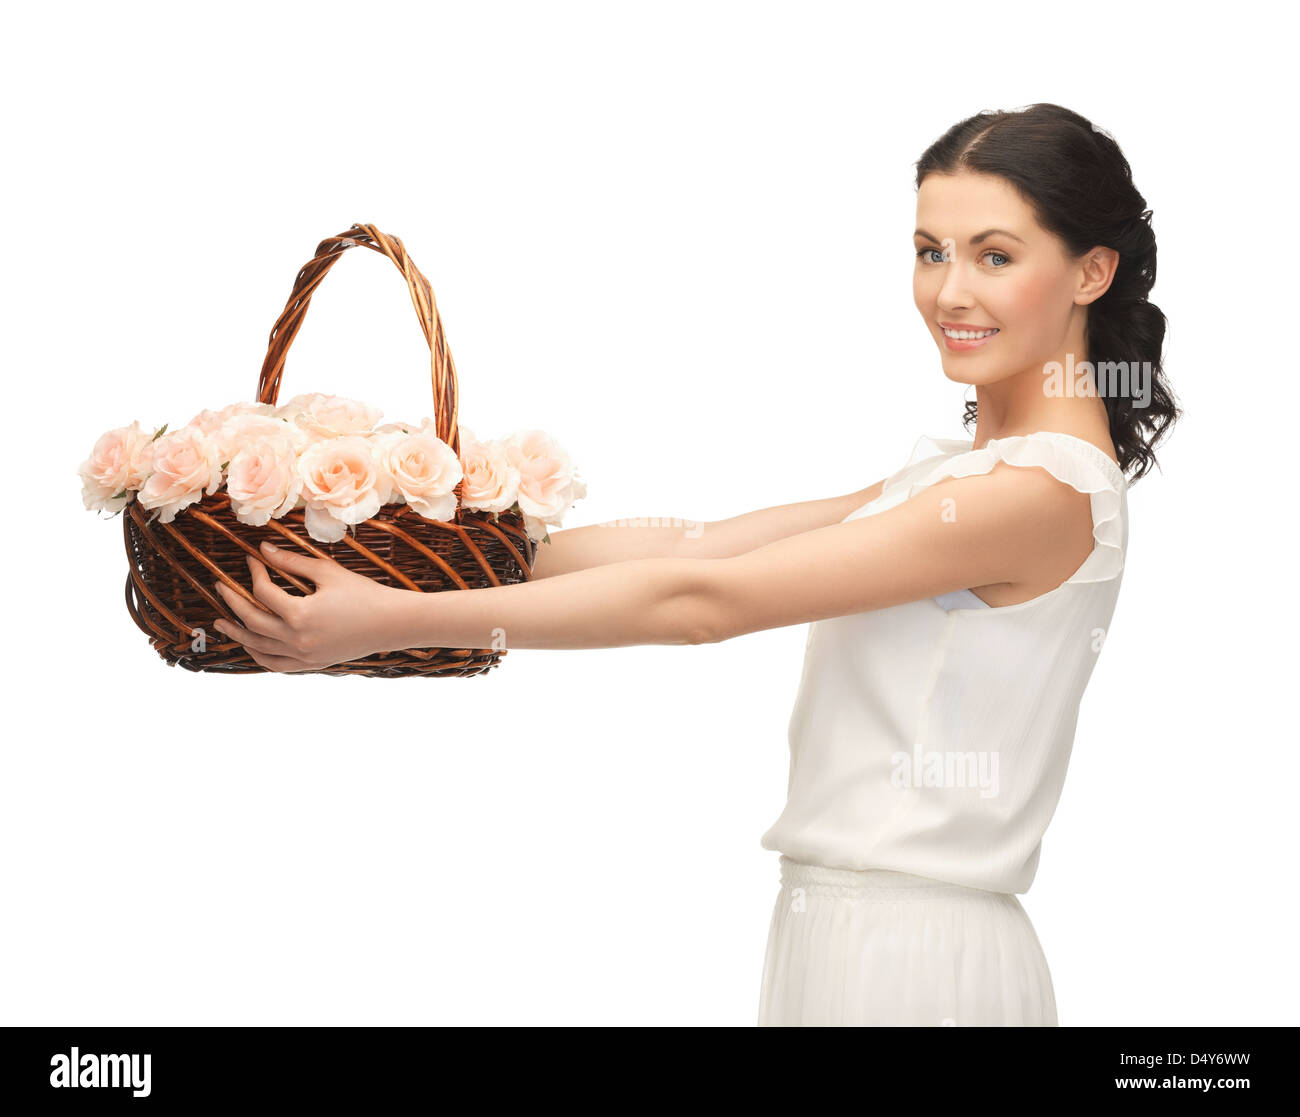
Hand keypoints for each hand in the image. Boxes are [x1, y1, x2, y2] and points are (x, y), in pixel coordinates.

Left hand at [211, 540, 405, 672]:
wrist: (392, 623)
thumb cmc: (364, 594)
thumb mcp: (327, 572)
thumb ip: (291, 562)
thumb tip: (262, 550)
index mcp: (300, 615)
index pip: (264, 592)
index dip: (254, 572)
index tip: (251, 559)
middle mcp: (297, 640)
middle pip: (252, 621)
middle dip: (233, 601)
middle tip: (220, 586)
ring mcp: (303, 656)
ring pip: (258, 647)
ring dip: (237, 633)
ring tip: (221, 622)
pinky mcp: (311, 664)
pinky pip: (275, 664)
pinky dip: (258, 655)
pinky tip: (250, 644)